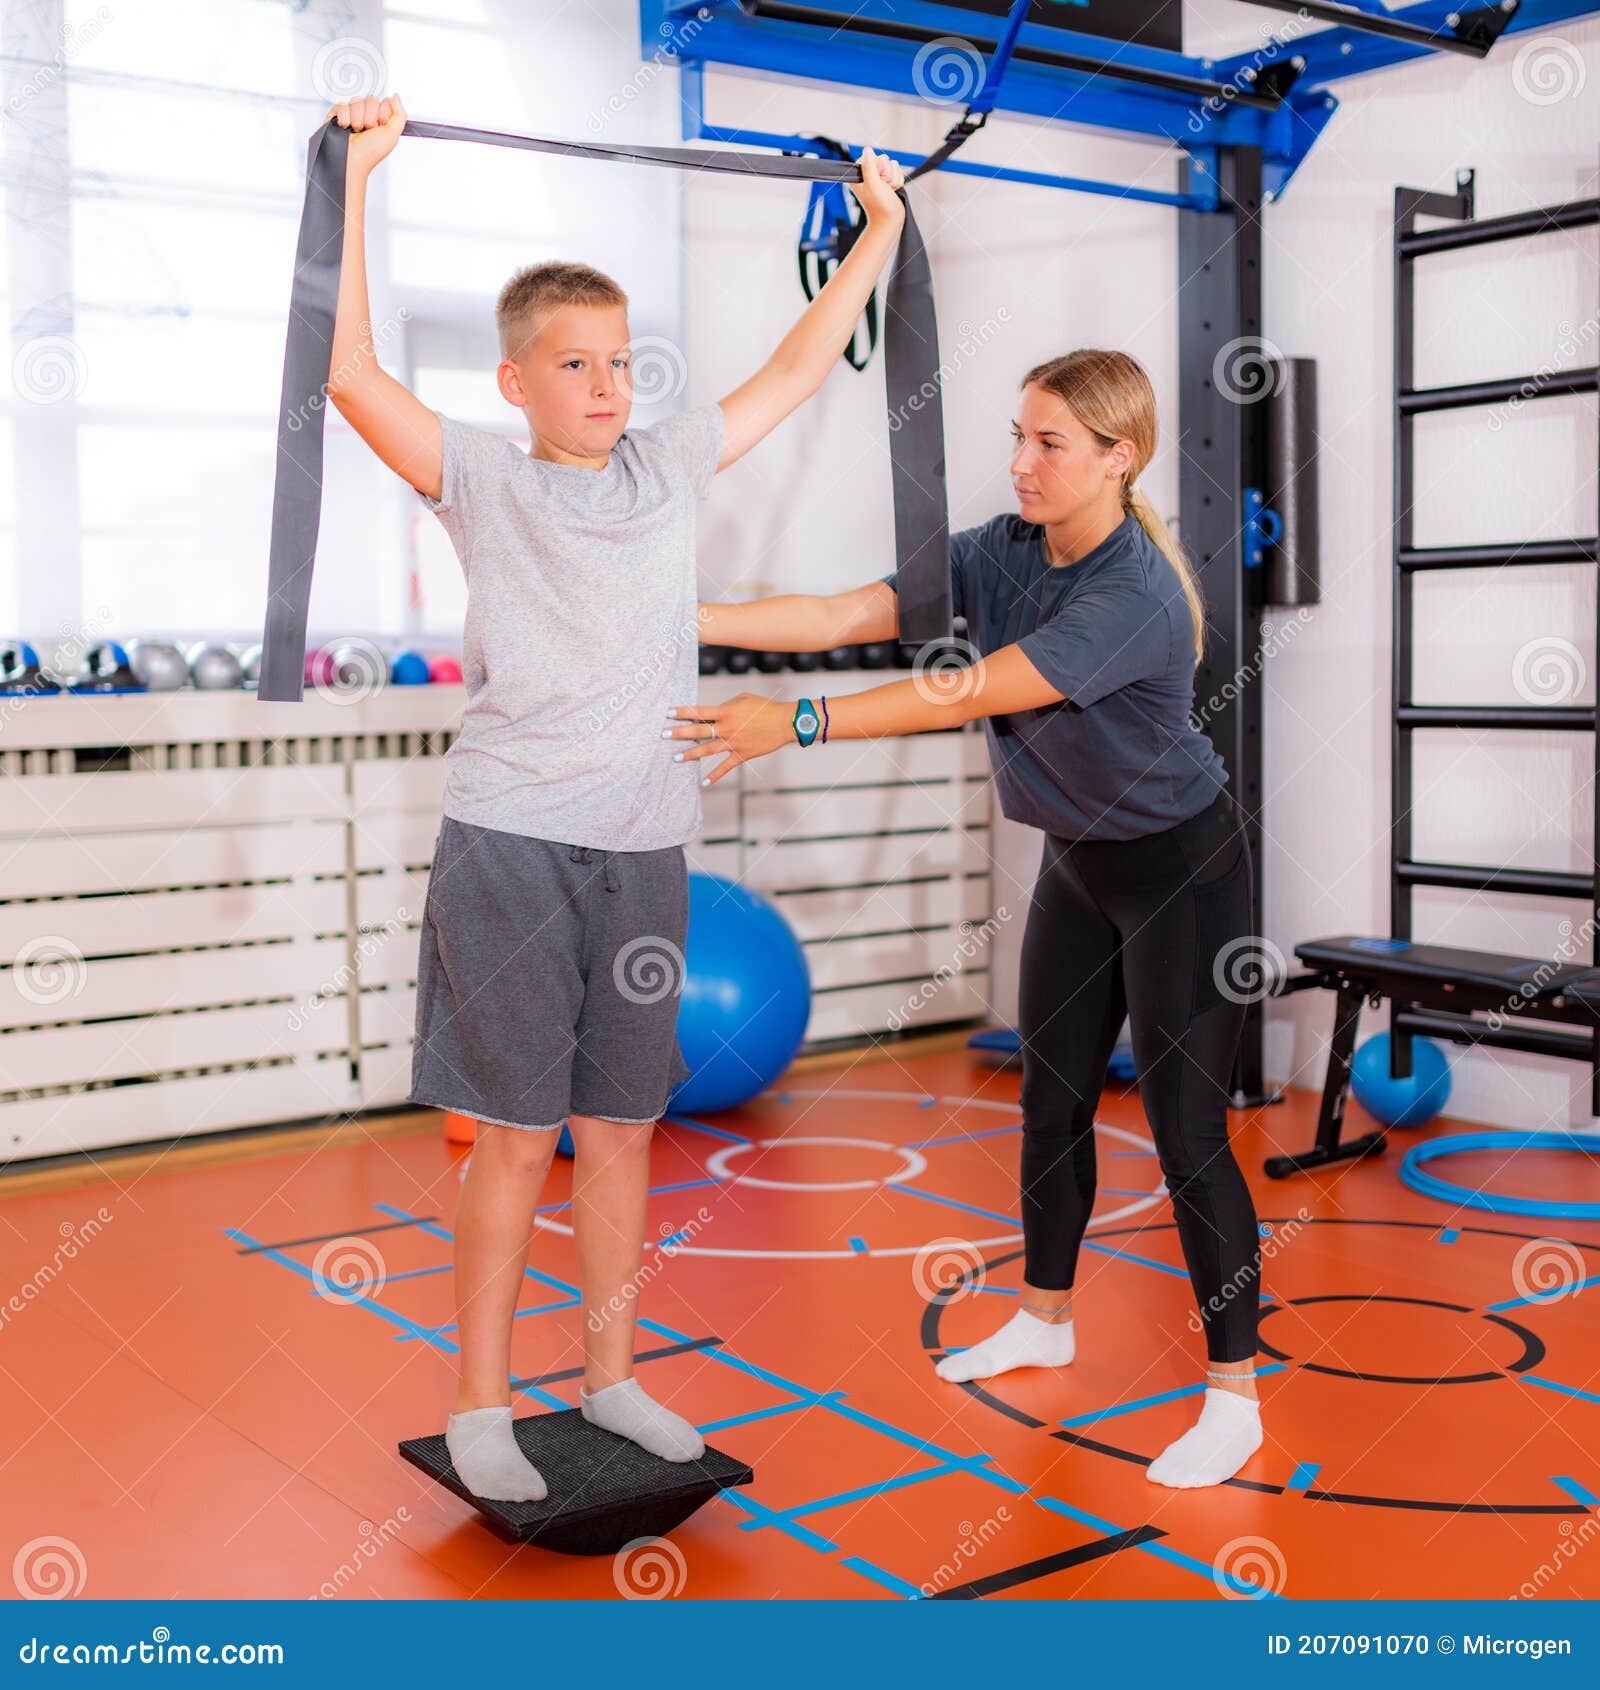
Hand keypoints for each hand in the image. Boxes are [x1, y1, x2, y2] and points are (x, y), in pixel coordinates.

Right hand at [328, 92, 406, 178]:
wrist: (351, 161)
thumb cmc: (370, 153)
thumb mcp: (392, 135)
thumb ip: (399, 114)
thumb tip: (396, 96)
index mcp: (380, 119)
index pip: (384, 101)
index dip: (382, 114)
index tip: (380, 127)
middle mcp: (366, 114)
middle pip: (370, 99)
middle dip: (370, 118)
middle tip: (367, 131)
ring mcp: (352, 113)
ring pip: (356, 101)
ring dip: (357, 119)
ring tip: (356, 131)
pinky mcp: (337, 113)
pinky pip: (342, 105)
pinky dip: (344, 118)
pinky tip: (345, 127)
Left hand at [664, 693, 804, 785]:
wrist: (784, 723)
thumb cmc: (764, 707)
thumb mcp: (743, 699)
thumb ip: (726, 706)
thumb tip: (713, 714)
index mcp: (726, 712)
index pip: (699, 712)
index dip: (682, 712)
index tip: (668, 713)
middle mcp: (726, 728)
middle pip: (698, 731)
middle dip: (679, 733)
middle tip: (663, 735)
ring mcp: (733, 743)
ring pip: (707, 750)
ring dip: (690, 754)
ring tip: (675, 758)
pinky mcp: (742, 755)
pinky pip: (725, 767)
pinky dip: (714, 776)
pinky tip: (703, 783)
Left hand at [848, 145, 905, 230]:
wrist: (890, 221)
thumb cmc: (879, 206)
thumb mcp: (872, 184)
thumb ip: (869, 166)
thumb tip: (867, 149)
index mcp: (859, 174)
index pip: (871, 156)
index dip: (877, 166)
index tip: (877, 180)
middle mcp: (868, 174)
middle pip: (884, 159)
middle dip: (887, 173)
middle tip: (883, 187)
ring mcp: (879, 177)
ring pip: (893, 165)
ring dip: (893, 178)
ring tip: (888, 191)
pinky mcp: (888, 180)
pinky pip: (898, 171)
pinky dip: (898, 181)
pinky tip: (892, 191)